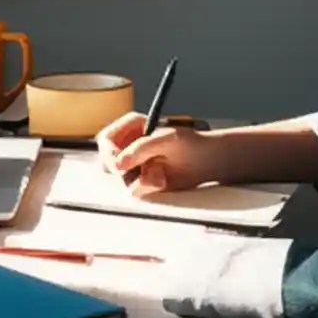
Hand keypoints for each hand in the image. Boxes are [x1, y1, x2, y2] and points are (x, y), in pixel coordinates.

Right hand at [94, 112, 226, 196]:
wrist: (210, 161)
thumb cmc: (193, 143)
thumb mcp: (168, 140)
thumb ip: (141, 149)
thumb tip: (119, 163)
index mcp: (132, 127)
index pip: (106, 139)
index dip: (109, 152)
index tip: (119, 163)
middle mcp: (130, 147)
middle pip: (108, 161)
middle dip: (125, 169)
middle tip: (142, 172)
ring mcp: (136, 166)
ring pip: (121, 178)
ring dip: (140, 180)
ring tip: (160, 175)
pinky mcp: (144, 182)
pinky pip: (134, 190)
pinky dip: (147, 188)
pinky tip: (162, 182)